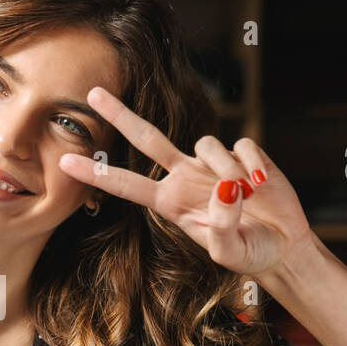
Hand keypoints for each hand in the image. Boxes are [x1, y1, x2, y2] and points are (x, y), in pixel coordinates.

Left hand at [58, 86, 312, 278]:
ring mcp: (212, 163)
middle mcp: (185, 177)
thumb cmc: (249, 253)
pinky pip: (241, 145)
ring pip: (207, 144)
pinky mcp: (242, 154)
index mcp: (171, 202)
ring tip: (250, 196)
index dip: (96, 174)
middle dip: (120, 115)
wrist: (281, 246)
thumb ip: (221, 224)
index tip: (65, 162)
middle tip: (93, 92)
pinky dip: (253, 164)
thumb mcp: (230, 252)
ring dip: (229, 169)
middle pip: (147, 138)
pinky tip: (264, 185)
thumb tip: (224, 188)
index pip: (126, 184)